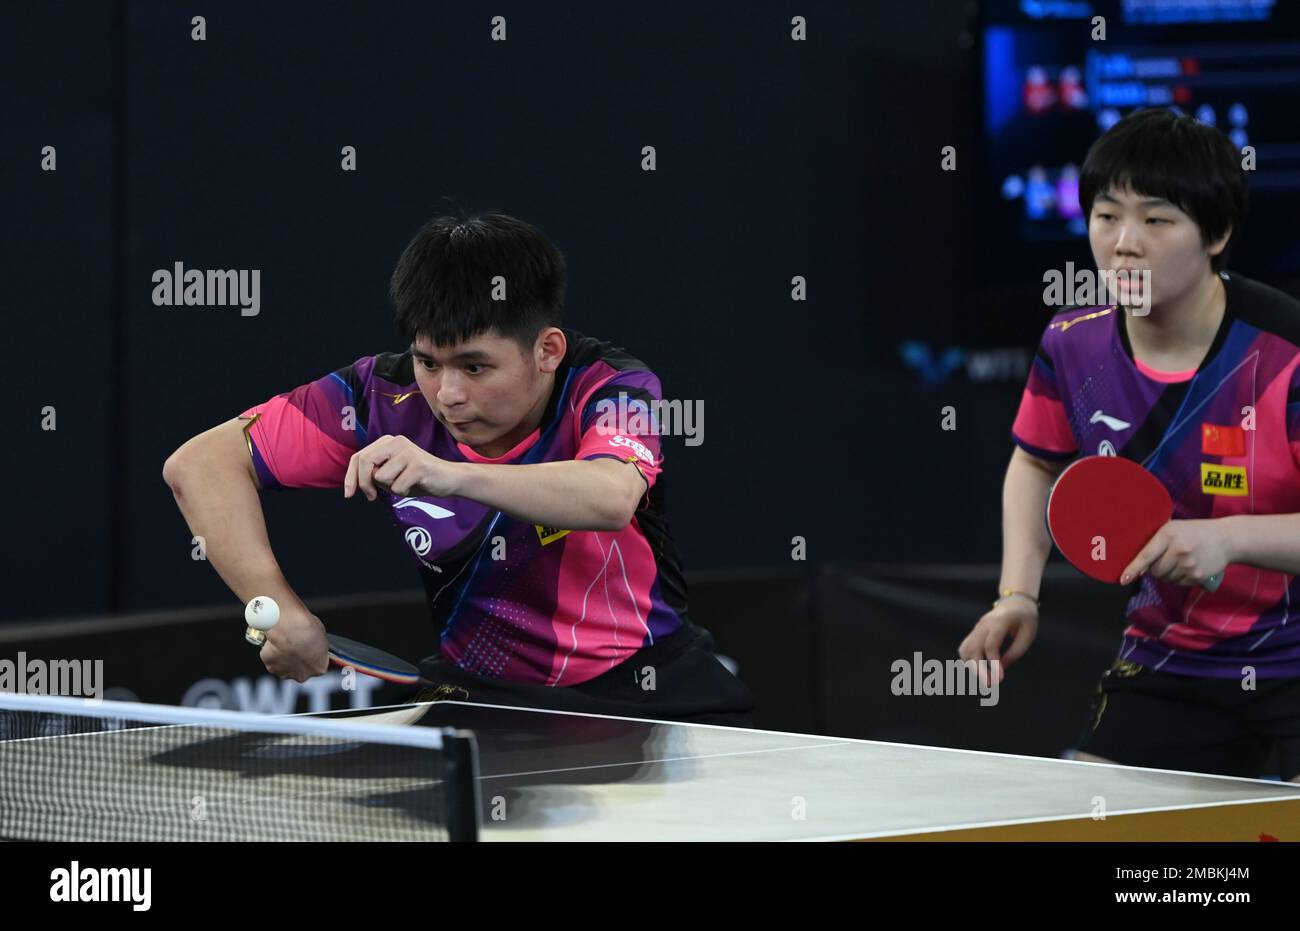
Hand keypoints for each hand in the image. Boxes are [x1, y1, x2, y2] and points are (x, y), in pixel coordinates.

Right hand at [259, 608, 328, 681]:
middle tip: (297, 646)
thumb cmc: (307, 628)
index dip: (314, 656)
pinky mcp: (270, 666)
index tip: (310, 649)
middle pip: (301, 671)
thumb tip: (315, 644)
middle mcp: (303, 675)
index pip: (318, 665)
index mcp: (319, 668)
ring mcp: (285, 673)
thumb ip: (318, 646)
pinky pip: (272, 661)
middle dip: (299, 660)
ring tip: (285, 644)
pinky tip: (275, 644)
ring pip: (284, 667)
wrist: (288, 627)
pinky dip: (272, 654)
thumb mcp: (322, 634)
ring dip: (284, 659)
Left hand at [344, 435, 460, 500]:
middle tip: (372, 497)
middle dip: (364, 483)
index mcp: (388, 441)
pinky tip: (414, 486)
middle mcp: (396, 442)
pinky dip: (403, 492)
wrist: (449, 478)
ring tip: (405, 484)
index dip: (350, 477)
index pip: (359, 457)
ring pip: (381, 477)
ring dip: (390, 488)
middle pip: (365, 462)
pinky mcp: (418, 465)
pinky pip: (397, 487)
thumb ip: (374, 472)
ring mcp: (408, 452)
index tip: (349, 494)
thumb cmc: (417, 478)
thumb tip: (356, 480)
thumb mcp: (391, 472)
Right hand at [958, 599, 1038, 683]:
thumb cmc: (1026, 619)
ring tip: (985, 678)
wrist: (1015, 601)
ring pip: (965, 648)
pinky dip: (968, 660)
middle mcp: (984, 624)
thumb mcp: (1027, 635)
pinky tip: (979, 669)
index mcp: (1000, 621)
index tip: (999, 680)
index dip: (993, 663)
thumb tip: (999, 671)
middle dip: (980, 669)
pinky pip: (965, 647)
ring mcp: (977, 627)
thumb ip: (1014, 653)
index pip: (991, 645)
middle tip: (990, 685)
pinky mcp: (975, 632)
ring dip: (972, 665)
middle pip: (974, 648)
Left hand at [1120, 519, 1229, 586]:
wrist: (1226, 539)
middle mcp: (1178, 550)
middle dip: (1155, 568)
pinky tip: (1187, 567)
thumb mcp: (1173, 527)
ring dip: (1167, 574)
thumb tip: (1136, 561)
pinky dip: (1178, 578)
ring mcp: (1189, 565)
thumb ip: (1155, 541)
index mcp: (1168, 534)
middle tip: (1166, 558)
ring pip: (1165, 579)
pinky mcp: (1197, 576)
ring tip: (1179, 561)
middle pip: (1155, 571)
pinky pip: (1178, 584)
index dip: (1133, 568)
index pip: (1146, 555)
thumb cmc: (1194, 532)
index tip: (1123, 579)